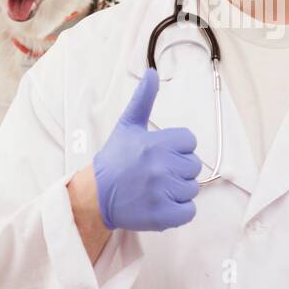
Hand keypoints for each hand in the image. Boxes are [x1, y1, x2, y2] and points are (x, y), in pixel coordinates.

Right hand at [91, 68, 201, 231]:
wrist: (95, 196)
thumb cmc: (115, 160)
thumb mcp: (128, 125)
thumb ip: (143, 99)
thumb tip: (152, 73)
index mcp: (157, 143)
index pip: (189, 142)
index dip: (177, 149)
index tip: (159, 155)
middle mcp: (161, 167)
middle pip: (193, 166)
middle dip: (178, 170)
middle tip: (155, 174)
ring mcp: (163, 192)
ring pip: (191, 189)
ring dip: (177, 191)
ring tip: (155, 189)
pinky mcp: (163, 215)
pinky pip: (189, 211)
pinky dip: (179, 211)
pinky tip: (161, 204)